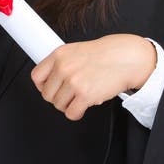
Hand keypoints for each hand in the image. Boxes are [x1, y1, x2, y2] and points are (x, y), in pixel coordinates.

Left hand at [30, 34, 156, 121]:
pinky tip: (84, 104)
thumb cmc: (105, 55)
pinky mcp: (85, 95)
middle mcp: (64, 67)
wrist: (126, 58)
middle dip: (58, 97)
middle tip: (70, 93)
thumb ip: (62, 63)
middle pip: (47, 94)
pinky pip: (71, 113)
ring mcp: (74, 81)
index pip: (37, 76)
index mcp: (59, 55)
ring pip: (58, 105)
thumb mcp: (76, 51)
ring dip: (69, 104)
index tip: (50, 88)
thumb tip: (50, 80)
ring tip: (80, 96)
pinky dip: (77, 112)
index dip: (43, 86)